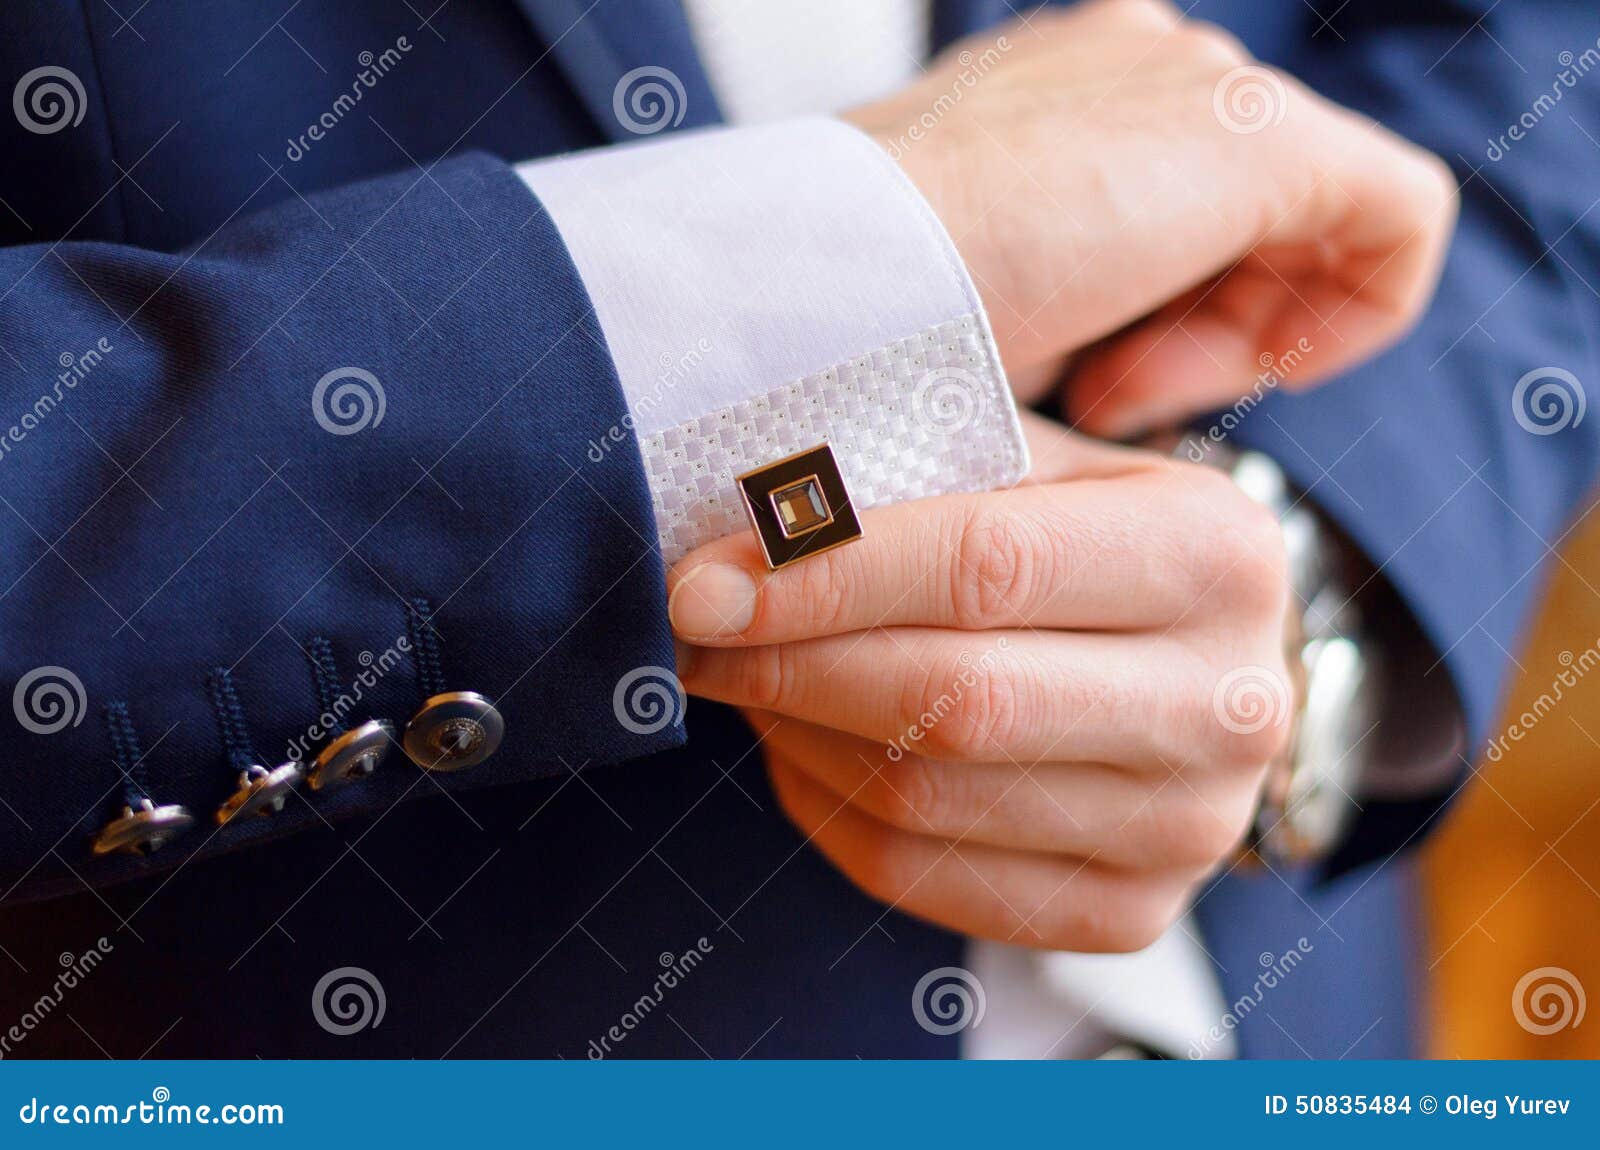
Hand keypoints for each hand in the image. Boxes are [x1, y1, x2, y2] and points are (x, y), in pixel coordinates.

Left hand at [667, 413, 1290, 950]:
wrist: (1184, 662)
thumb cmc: (1080, 539)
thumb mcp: (1033, 465)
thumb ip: (917, 473)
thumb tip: (741, 525)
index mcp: (1217, 554)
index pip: (990, 567)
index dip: (827, 577)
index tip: (703, 583)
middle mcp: (1230, 706)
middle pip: (956, 701)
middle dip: (790, 663)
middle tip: (693, 633)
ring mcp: (1189, 829)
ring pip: (925, 798)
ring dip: (796, 732)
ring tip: (744, 673)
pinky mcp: (1128, 914)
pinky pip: (922, 878)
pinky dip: (827, 807)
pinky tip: (798, 741)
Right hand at [842, 0, 1456, 436]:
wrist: (817, 294)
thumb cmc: (850, 335)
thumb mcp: (954, 316)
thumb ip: (1040, 310)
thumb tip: (1085, 377)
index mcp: (1050, 97)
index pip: (1171, 207)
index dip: (1155, 322)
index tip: (1080, 391)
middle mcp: (1134, 62)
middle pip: (1246, 216)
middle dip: (1193, 333)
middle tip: (1102, 402)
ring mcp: (1193, 83)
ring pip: (1304, 224)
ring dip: (1233, 338)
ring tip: (1123, 391)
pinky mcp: (1257, 134)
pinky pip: (1394, 223)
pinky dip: (1344, 321)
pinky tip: (1234, 372)